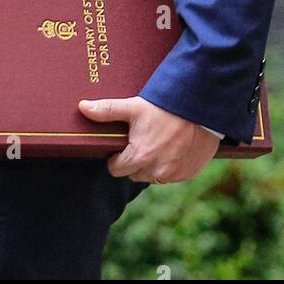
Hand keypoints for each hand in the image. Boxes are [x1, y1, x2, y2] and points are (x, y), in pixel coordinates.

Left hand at [78, 95, 220, 183]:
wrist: (201, 107)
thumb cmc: (164, 107)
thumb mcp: (134, 107)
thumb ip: (107, 110)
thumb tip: (82, 107)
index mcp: (139, 158)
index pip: (116, 169)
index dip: (118, 156)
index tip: (125, 143)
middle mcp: (156, 172)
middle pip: (134, 173)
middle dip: (135, 160)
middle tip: (143, 139)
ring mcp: (174, 175)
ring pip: (152, 176)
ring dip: (153, 165)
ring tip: (160, 142)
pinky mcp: (188, 174)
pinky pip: (172, 176)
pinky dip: (171, 165)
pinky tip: (174, 147)